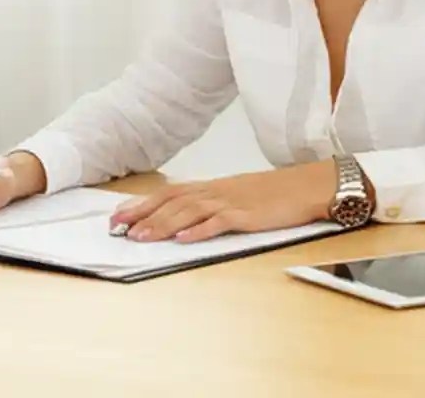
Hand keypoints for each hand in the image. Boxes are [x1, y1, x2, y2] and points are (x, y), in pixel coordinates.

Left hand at [108, 161, 337, 242]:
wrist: (307, 185)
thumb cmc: (272, 193)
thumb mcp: (235, 195)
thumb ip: (210, 204)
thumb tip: (182, 219)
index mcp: (210, 187)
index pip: (168, 193)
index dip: (141, 204)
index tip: (117, 215)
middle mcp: (215, 191)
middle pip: (171, 201)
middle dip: (142, 214)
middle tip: (117, 227)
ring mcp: (230, 202)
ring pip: (189, 211)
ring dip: (162, 224)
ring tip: (141, 236)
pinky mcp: (247, 215)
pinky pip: (219, 222)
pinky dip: (199, 230)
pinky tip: (183, 239)